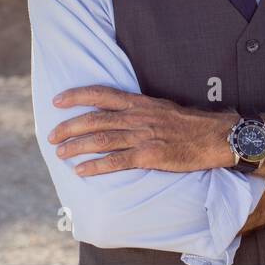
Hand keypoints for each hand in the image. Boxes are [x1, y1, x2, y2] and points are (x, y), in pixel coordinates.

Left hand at [49, 85, 235, 175]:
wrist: (213, 136)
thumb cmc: (188, 124)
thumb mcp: (161, 107)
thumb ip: (138, 109)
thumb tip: (118, 112)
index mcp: (139, 102)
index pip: (101, 94)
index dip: (77, 96)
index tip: (57, 101)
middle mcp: (137, 117)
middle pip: (94, 119)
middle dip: (69, 127)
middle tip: (52, 136)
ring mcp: (142, 136)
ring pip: (101, 140)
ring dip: (76, 147)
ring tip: (60, 153)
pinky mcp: (149, 156)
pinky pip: (116, 161)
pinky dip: (96, 166)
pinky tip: (82, 170)